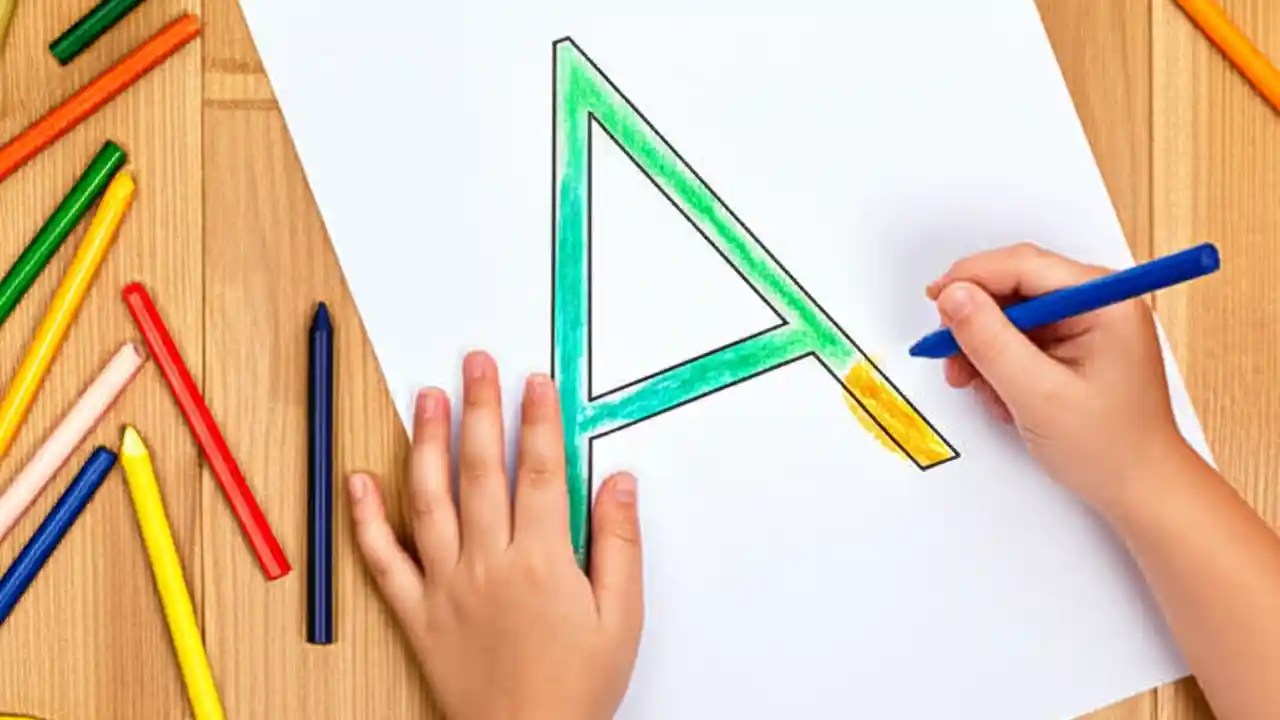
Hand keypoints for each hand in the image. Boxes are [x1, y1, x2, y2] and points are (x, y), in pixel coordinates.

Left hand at [347, 351, 643, 719]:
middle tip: (476, 363)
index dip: (537, 420)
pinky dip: (365, 519)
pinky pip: (382, 559)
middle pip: (481, 469)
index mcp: (541, 561)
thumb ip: (620, 545)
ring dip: (427, 442)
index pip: (539, 471)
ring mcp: (445, 585)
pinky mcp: (416, 612)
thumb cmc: (576, 688)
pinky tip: (359, 479)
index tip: (534, 382)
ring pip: (430, 498)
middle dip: (480, 409)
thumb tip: (618, 483)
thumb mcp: (622, 619)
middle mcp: (487, 563)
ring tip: (426, 398)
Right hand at [927, 243, 1185, 515]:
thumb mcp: (1036, 394)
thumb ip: (990, 340)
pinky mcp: (1075, 346)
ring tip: (975, 382)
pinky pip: (1022, 338)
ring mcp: (1087, 324)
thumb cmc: (1110, 448)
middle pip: (1015, 285)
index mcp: (1105, 301)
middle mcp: (1098, 303)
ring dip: (984, 346)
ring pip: (1012, 314)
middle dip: (976, 319)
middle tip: (948, 351)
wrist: (1141, 490)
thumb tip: (953, 297)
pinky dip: (1000, 362)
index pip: (1024, 265)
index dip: (972, 278)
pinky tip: (1001, 393)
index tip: (936, 299)